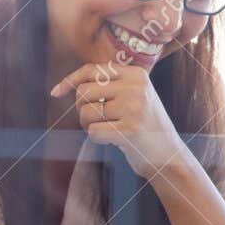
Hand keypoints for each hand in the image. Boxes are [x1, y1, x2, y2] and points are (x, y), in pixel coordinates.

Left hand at [49, 62, 188, 177]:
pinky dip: (96, 138)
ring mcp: (134, 108)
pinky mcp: (130, 130)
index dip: (70, 81)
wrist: (168, 154)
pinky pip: (93, 132)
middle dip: (81, 108)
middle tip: (96, 118)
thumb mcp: (133, 96)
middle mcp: (136, 87)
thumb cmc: (143, 125)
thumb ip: (108, 85)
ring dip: (88, 125)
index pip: (91, 70)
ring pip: (86, 112)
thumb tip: (64, 86)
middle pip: (84, 92)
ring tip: (107, 129)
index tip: (56, 93)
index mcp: (136, 74)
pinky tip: (112, 140)